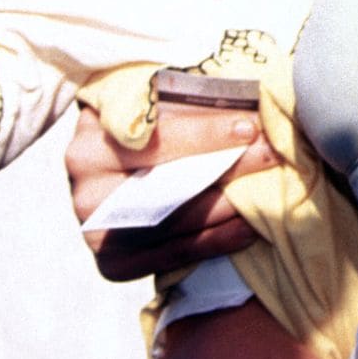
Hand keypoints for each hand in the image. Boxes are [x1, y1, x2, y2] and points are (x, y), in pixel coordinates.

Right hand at [67, 101, 279, 280]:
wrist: (118, 173)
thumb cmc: (151, 123)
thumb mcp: (155, 97)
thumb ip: (185, 95)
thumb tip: (248, 97)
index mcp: (93, 137)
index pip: (153, 135)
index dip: (202, 132)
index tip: (249, 127)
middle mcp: (85, 185)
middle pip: (167, 180)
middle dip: (228, 166)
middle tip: (272, 154)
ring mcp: (95, 228)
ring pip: (172, 220)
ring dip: (228, 205)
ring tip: (270, 189)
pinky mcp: (112, 264)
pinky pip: (172, 254)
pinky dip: (215, 241)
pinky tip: (250, 227)